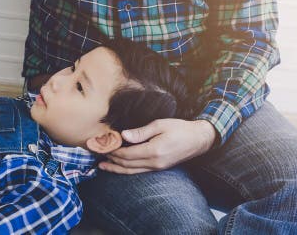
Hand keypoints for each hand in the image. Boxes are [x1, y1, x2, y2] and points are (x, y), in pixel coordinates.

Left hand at [99, 118, 217, 174]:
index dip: (112, 151)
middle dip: (111, 161)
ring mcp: (158, 167)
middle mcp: (154, 163)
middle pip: (127, 165)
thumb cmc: (180, 128)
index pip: (126, 154)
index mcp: (153, 151)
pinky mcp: (160, 167)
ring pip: (132, 171)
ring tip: (102, 166)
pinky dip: (127, 170)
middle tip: (97, 155)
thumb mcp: (160, 125)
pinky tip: (120, 167)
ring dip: (116, 169)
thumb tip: (123, 135)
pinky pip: (140, 171)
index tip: (102, 146)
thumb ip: (140, 132)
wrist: (199, 139)